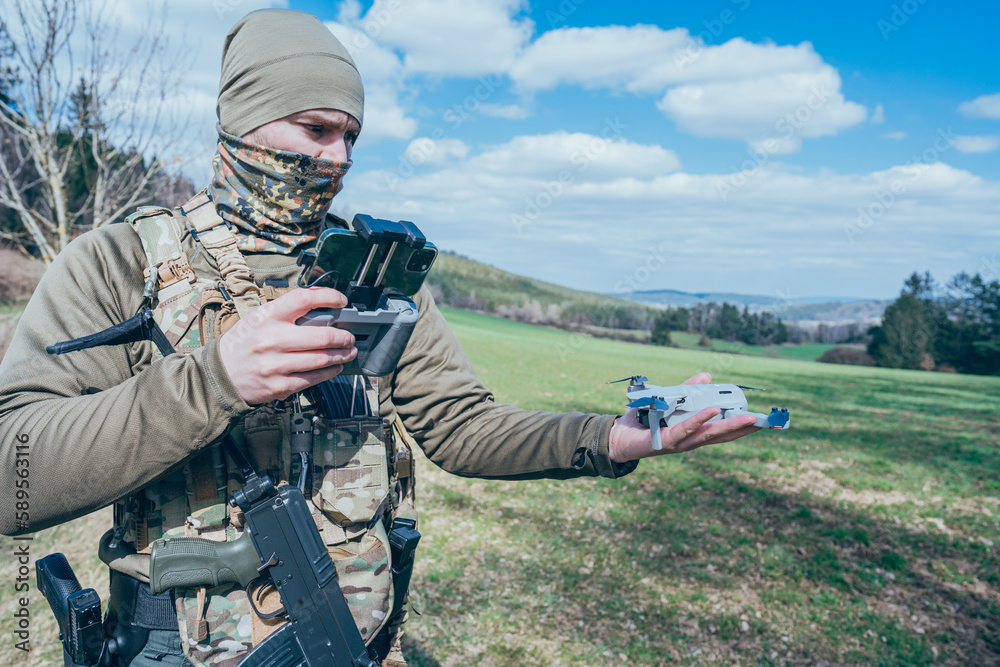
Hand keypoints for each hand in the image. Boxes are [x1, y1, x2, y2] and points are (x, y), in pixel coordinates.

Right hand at [219, 288, 356, 404]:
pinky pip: (313, 378)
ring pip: (322, 359)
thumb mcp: (258, 319)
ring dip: (341, 355)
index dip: (328, 297)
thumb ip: (285, 311)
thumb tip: (320, 301)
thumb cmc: (243, 344)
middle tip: (349, 336)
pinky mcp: (280, 385)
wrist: (220, 375)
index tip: (341, 300)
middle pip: (322, 335)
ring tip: (348, 351)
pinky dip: (329, 372)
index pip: (303, 298)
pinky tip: (335, 367)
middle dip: (343, 336)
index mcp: (266, 317)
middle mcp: (272, 339)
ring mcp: (276, 364)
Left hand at [608, 372, 759, 461]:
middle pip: (722, 435)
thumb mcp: (669, 401)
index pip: (723, 430)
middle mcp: (690, 440)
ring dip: (730, 426)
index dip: (743, 426)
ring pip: (709, 434)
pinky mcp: (665, 441)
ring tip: (749, 418)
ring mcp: (680, 443)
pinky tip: (713, 412)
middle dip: (745, 428)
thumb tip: (708, 376)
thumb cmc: (645, 421)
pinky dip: (700, 420)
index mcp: (693, 432)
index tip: (764, 420)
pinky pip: (685, 429)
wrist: (618, 436)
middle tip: (766, 421)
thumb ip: (688, 390)